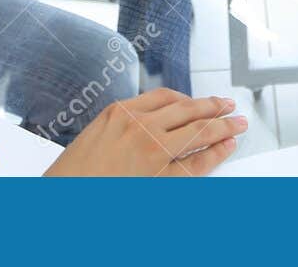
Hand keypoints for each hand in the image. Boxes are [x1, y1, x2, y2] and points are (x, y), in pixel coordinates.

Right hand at [43, 91, 244, 176]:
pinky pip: (193, 162)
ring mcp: (150, 149)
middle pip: (186, 110)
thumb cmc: (71, 177)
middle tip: (229, 105)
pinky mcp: (158, 176)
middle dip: (212, 107)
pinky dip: (214, 153)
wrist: (61, 201)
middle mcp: (138, 125)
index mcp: (119, 112)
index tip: (200, 101)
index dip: (188, 98)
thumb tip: (151, 127)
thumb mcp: (94, 138)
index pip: (164, 96)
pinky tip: (225, 147)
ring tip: (237, 123)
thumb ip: (123, 127)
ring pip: (196, 131)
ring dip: (222, 125)